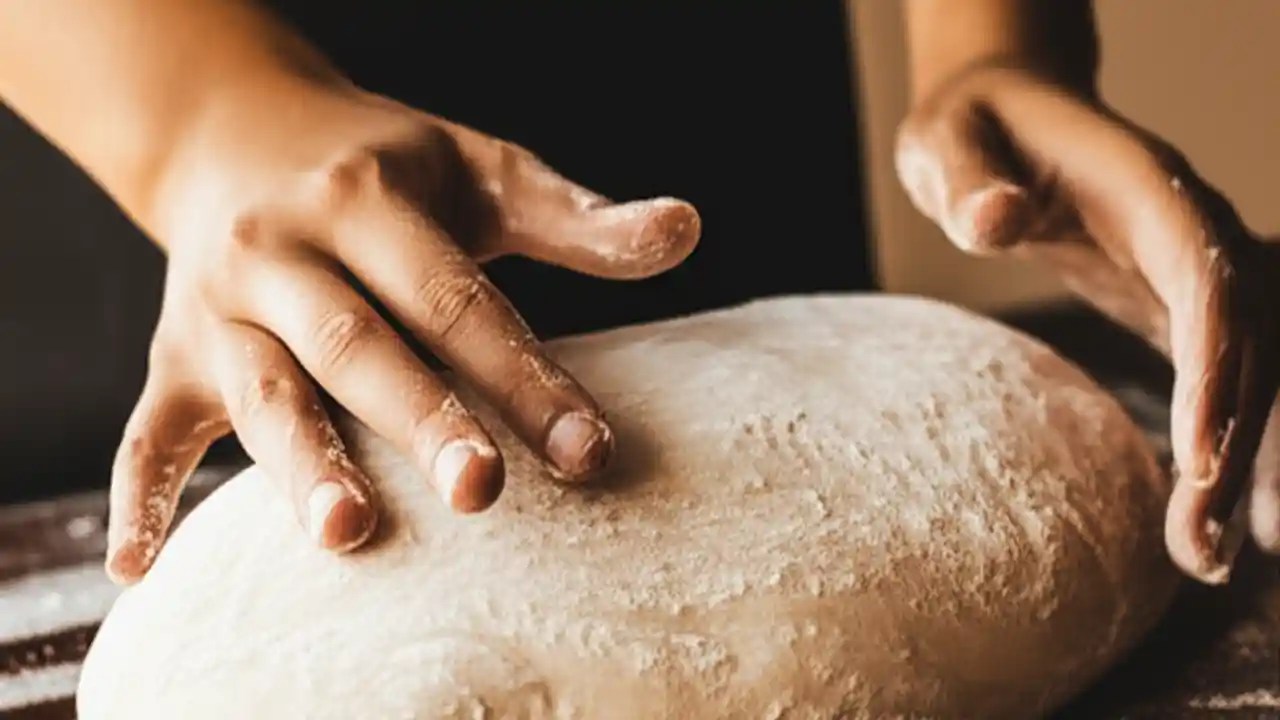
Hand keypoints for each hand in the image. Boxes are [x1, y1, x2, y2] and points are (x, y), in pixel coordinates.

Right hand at [106, 81, 699, 583]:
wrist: (233, 129)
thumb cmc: (382, 167)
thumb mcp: (481, 170)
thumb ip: (577, 217)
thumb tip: (688, 229)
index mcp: (369, 201)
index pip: (458, 300)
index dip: (525, 376)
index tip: (590, 452)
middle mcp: (284, 250)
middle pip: (358, 345)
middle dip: (420, 418)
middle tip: (482, 491)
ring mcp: (218, 308)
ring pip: (262, 392)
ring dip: (300, 464)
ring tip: (350, 533)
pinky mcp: (172, 355)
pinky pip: (147, 429)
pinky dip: (140, 494)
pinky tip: (141, 566)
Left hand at [895, 62, 1279, 583]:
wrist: (1004, 115)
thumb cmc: (971, 130)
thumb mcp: (947, 142)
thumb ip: (967, 181)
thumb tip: (990, 222)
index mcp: (1151, 189)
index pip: (1206, 280)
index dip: (1214, 366)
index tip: (1203, 456)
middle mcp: (1193, 231)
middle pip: (1244, 341)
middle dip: (1233, 442)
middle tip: (1202, 545)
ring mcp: (1193, 269)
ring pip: (1249, 369)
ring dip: (1244, 462)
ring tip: (1211, 558)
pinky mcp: (1175, 303)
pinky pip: (1226, 378)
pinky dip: (1232, 443)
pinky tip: (1224, 517)